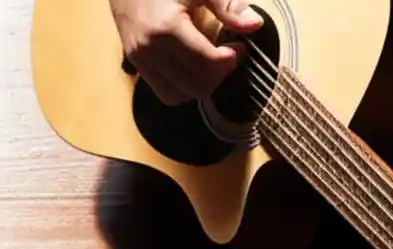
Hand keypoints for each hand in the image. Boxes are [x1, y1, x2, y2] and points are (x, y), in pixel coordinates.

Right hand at [110, 0, 263, 104]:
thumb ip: (227, 6)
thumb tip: (255, 25)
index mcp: (167, 29)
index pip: (207, 63)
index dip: (229, 60)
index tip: (239, 47)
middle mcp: (151, 51)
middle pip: (196, 85)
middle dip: (219, 75)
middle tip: (229, 55)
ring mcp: (141, 61)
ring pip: (180, 96)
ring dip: (201, 85)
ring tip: (211, 64)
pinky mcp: (137, 66)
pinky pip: (165, 92)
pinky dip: (184, 87)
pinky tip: (193, 68)